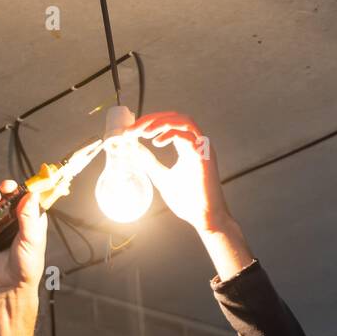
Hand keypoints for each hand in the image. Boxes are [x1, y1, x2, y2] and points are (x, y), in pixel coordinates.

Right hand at [0, 178, 47, 294]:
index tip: (22, 183)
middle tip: (4, 188)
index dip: (26, 189)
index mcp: (33, 222)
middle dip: (7, 190)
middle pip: (12, 198)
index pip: (31, 199)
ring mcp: (4, 226)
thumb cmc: (27, 266)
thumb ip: (29, 217)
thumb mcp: (32, 239)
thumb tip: (31, 195)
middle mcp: (19, 221)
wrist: (10, 284)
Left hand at [124, 112, 231, 233]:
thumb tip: (133, 149)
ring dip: (161, 122)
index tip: (131, 131)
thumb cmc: (188, 201)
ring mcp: (202, 149)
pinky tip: (157, 142)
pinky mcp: (204, 156)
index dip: (150, 123)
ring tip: (143, 131)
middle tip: (133, 128)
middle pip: (175, 117)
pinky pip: (188, 135)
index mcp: (188, 147)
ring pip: (184, 120)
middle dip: (152, 119)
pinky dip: (171, 134)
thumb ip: (150, 163)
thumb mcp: (162, 177)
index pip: (169, 124)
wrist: (206, 218)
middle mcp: (197, 144)